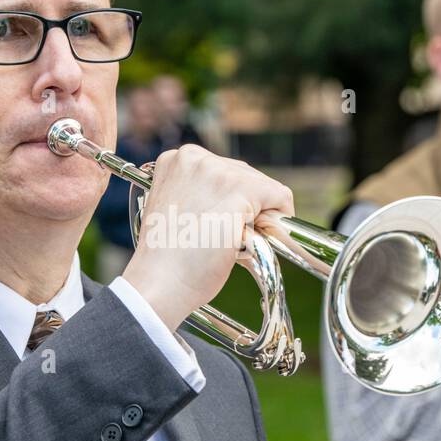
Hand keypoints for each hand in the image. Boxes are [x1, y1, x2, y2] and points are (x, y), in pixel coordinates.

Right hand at [122, 144, 294, 330]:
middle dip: (249, 207)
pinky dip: (277, 221)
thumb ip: (205, 198)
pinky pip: (280, 197)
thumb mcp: (180, 213)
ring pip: (265, 187)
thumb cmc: (168, 260)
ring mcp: (217, 171)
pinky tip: (253, 239)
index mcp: (177, 160)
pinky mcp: (238, 189)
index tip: (227, 225)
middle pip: (247, 176)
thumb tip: (245, 206)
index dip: (234, 201)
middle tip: (230, 239)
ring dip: (259, 217)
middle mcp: (196, 157)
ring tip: (232, 242)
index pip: (225, 172)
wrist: (160, 283)